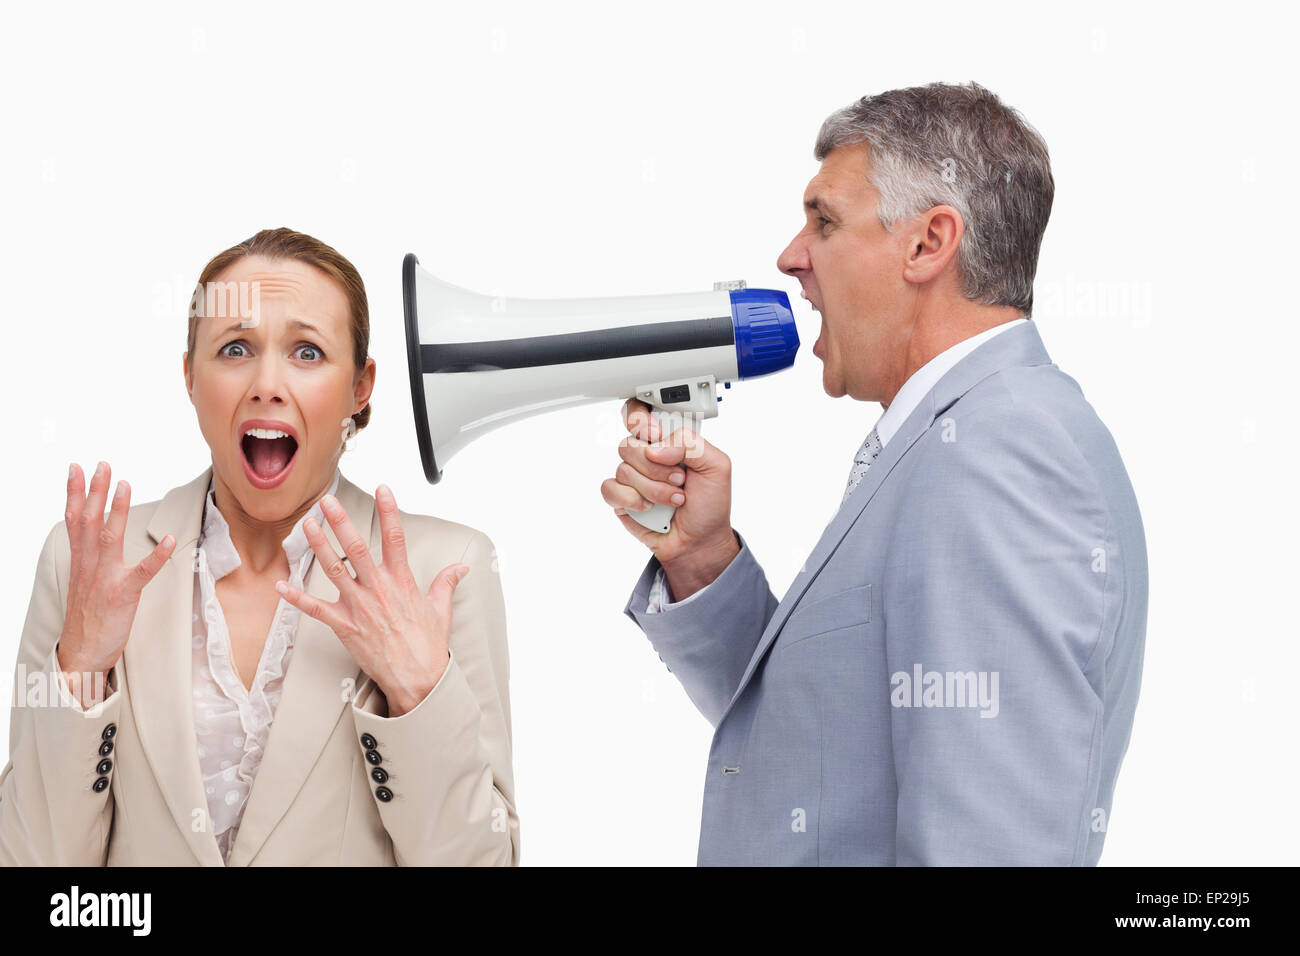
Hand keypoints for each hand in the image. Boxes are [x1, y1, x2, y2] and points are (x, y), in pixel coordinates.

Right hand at [58, 461, 176, 701]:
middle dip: (95, 491)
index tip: (77, 468)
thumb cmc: (87, 619)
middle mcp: (89, 566)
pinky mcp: (124, 595)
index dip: (76, 493)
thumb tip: (96, 537)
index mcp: (80, 562)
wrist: (81, 654)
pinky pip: (143, 572)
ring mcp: (106, 579)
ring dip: (117, 511)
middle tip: (102, 465)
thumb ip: (90, 558)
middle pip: (89, 521)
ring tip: (124, 485)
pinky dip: (157, 556)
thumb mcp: (83, 583)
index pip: (75, 520)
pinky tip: (172, 540)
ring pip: (109, 538)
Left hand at [273, 484, 468, 717]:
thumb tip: (460, 568)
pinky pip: (316, 609)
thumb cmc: (428, 645)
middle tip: (328, 501)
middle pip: (357, 547)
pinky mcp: (345, 626)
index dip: (389, 511)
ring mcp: (359, 607)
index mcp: (401, 582)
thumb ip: (446, 583)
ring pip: (334, 569)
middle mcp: (378, 589)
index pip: (395, 538)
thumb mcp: (441, 609)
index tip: (383, 489)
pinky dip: (297, 598)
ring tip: (307, 525)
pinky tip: (281, 585)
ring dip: (318, 546)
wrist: (417, 677)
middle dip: (340, 521)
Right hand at [601, 399, 738, 596]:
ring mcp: (632, 476)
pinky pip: (610, 488)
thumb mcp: (717, 466)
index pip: (640, 412)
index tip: (656, 434)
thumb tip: (655, 447)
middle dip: (657, 466)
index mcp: (668, 439)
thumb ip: (690, 443)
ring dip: (653, 488)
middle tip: (679, 479)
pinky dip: (632, 500)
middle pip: (629, 443)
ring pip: (623, 468)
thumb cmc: (709, 504)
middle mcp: (647, 454)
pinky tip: (649, 508)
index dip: (641, 420)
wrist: (700, 541)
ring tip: (673, 499)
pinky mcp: (620, 498)